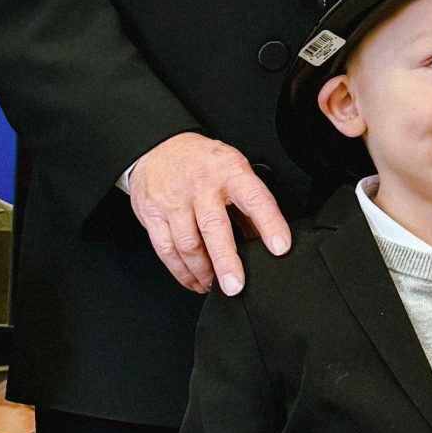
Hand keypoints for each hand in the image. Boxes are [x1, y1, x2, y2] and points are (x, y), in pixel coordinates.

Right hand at [128, 135, 290, 295]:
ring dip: (202, 271)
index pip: (254, 199)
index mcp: (229, 171)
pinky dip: (181, 271)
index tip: (279, 248)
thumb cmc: (201, 162)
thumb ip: (248, 207)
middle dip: (225, 261)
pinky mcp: (152, 214)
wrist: (157, 147)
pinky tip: (194, 280)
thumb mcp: (233, 171)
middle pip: (213, 227)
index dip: (269, 224)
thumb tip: (265, 241)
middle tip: (235, 286)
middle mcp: (201, 185)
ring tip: (215, 285)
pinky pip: (166, 250)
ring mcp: (174, 201)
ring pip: (187, 244)